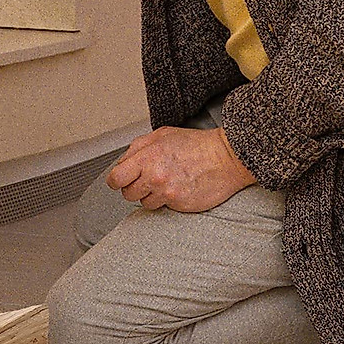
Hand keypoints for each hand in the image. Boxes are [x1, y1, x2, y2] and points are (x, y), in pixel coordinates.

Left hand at [106, 126, 255, 212]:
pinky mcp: (179, 204)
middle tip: (146, 180)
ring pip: (144, 203)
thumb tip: (123, 161)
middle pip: (127, 193)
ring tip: (166, 182)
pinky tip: (177, 188)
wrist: (228, 157)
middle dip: (134, 187)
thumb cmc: (198, 145)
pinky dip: (167, 201)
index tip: (119, 181)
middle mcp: (154, 176)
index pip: (115, 178)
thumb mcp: (162, 135)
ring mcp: (166, 192)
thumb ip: (138, 147)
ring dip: (151, 195)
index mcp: (146, 157)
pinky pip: (162, 208)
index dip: (115, 180)